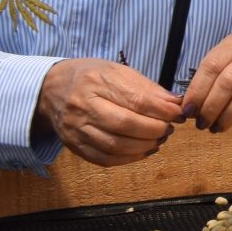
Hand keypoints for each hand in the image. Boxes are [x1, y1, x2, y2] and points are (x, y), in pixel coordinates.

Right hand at [35, 58, 179, 165]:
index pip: (135, 99)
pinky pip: (104, 159)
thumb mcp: (118, 71)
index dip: (162, 110)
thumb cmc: (91, 77)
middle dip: (154, 129)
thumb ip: (147, 88)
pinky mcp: (73, 146)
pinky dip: (128, 158)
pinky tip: (143, 150)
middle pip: (124, 124)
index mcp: (96, 81)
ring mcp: (75, 128)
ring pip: (114, 145)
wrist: (51, 89)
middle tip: (169, 128)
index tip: (180, 113)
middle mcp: (83, 106)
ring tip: (159, 139)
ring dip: (144, 146)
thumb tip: (175, 104)